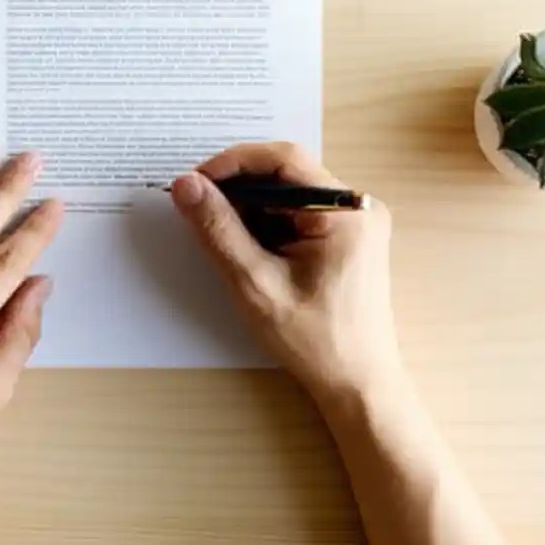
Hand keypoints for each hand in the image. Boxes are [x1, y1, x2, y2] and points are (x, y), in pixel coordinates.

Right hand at [169, 142, 399, 401]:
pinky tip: (250, 251)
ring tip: (223, 238)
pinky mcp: (349, 238)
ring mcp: (357, 222)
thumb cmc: (315, 341)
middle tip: (199, 210)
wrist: (359, 384)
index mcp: (346, 212)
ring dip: (252, 208)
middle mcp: (358, 207)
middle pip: (287, 173)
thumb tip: (185, 185)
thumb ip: (219, 230)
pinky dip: (269, 224)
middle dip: (239, 188)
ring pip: (291, 194)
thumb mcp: (256, 284)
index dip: (233, 163)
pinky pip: (301, 213)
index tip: (195, 183)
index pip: (283, 160)